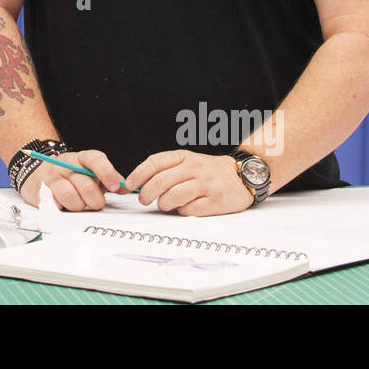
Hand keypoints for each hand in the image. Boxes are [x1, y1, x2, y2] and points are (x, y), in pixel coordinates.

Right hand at [18, 149, 121, 210]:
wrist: (41, 170)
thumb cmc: (72, 173)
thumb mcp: (91, 171)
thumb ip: (110, 178)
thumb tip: (125, 187)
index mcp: (82, 158)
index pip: (95, 160)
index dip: (106, 173)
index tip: (114, 187)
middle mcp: (67, 164)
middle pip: (86, 184)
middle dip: (95, 199)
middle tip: (97, 202)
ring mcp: (53, 177)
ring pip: (70, 196)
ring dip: (79, 205)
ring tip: (80, 204)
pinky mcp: (42, 191)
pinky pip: (57, 204)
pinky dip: (64, 207)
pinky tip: (66, 204)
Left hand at [123, 151, 253, 215]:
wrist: (240, 177)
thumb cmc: (208, 171)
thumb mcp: (187, 162)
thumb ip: (166, 170)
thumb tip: (139, 184)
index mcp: (184, 157)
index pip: (155, 162)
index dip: (138, 174)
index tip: (128, 184)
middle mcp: (194, 168)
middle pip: (161, 181)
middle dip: (146, 193)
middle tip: (144, 200)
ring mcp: (205, 184)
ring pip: (173, 197)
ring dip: (164, 204)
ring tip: (166, 204)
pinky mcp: (214, 201)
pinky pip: (189, 210)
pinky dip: (182, 212)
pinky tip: (185, 207)